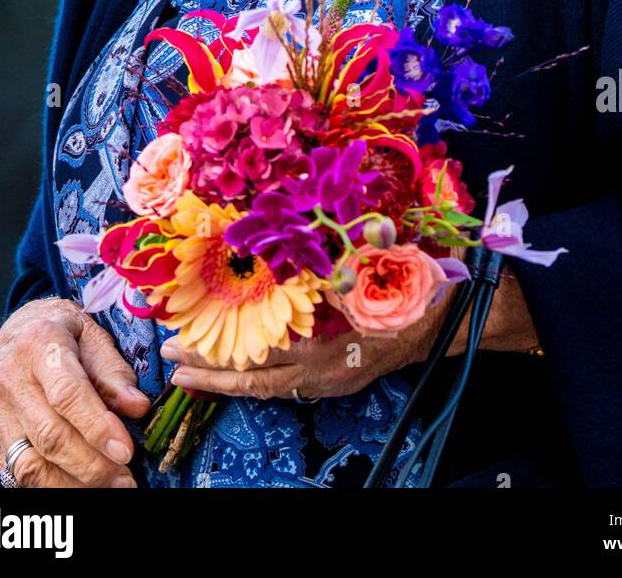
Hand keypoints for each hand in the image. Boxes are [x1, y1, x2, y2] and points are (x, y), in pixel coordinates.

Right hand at [0, 297, 150, 487]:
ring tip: (109, 484)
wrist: (17, 332)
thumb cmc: (64, 333)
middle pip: (50, 435)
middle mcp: (10, 378)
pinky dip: (49, 485)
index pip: (67, 394)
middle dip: (91, 464)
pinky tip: (77, 482)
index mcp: (40, 344)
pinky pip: (16, 472)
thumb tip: (138, 407)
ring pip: (30, 463)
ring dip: (72, 483)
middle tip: (125, 478)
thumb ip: (114, 373)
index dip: (97, 426)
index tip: (126, 451)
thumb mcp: (94, 336)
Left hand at [161, 249, 536, 399]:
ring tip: (187, 368)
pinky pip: (285, 380)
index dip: (218, 361)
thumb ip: (325, 262)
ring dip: (228, 376)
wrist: (452, 316)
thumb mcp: (365, 267)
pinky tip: (236, 362)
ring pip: (267, 385)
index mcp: (326, 354)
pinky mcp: (335, 374)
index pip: (259, 364)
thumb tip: (285, 236)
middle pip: (255, 381)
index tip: (181, 352)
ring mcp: (330, 380)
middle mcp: (323, 375)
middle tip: (169, 359)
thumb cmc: (409, 287)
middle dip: (210, 372)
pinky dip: (255, 372)